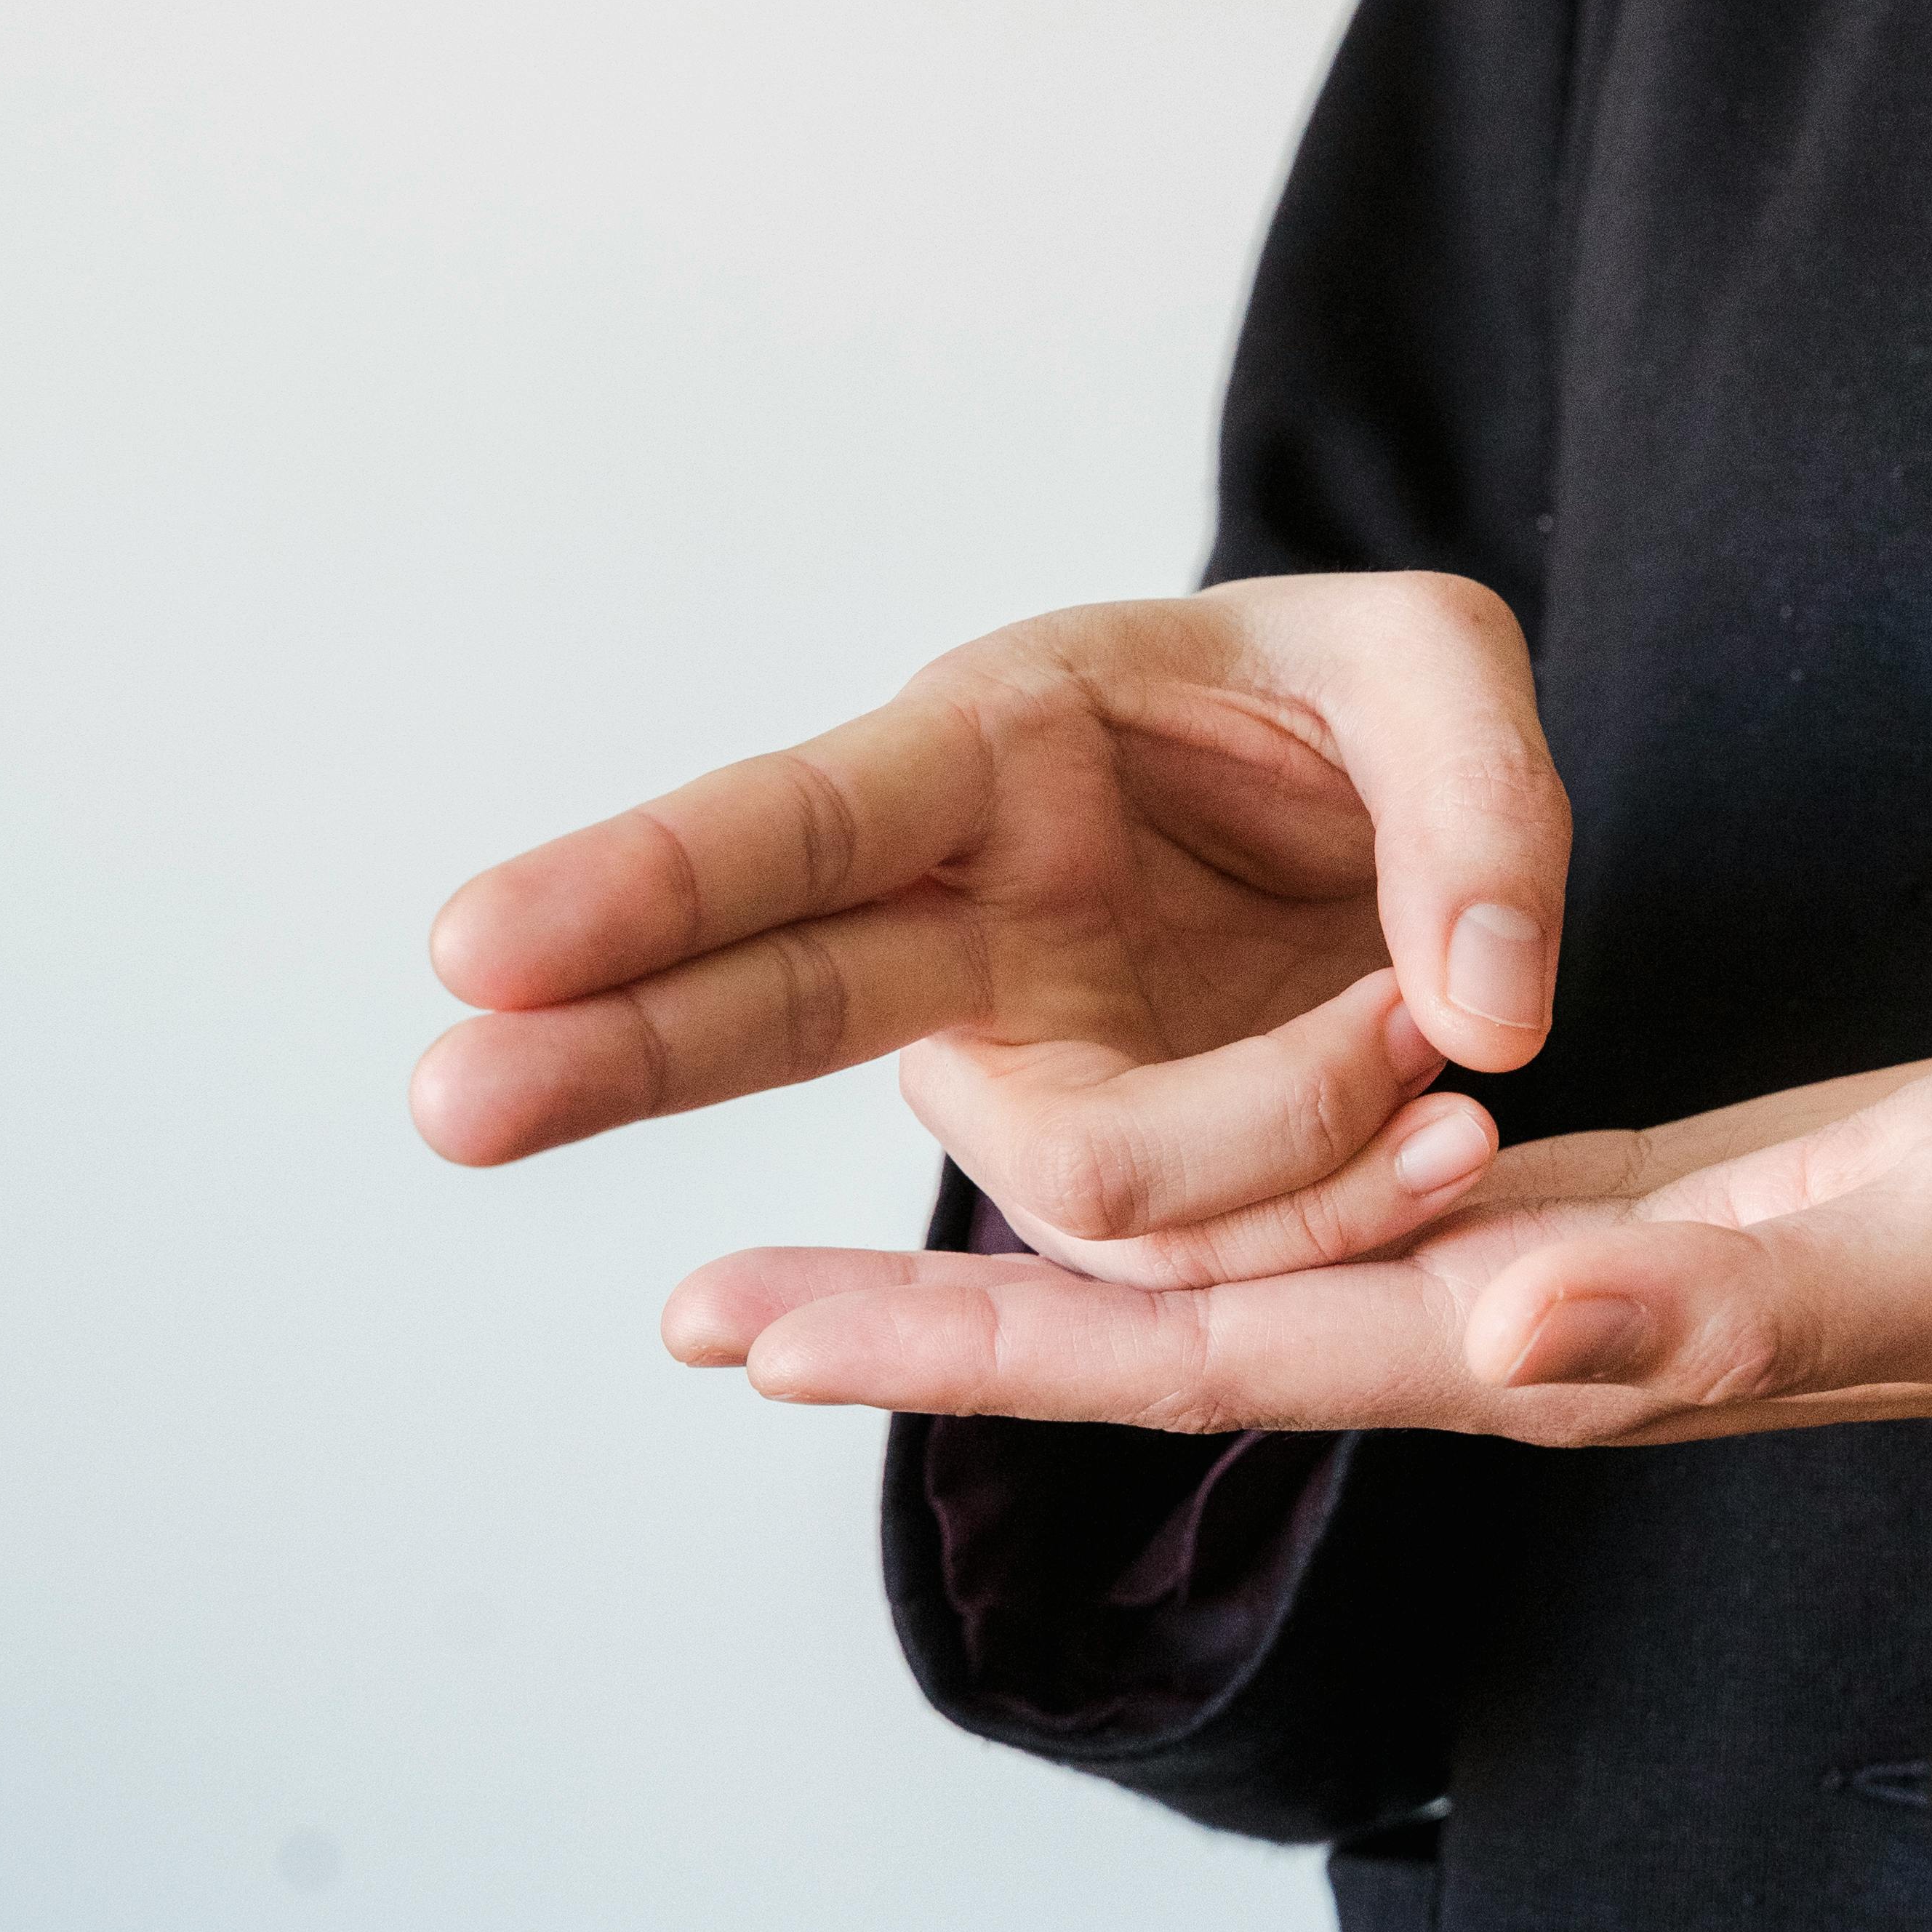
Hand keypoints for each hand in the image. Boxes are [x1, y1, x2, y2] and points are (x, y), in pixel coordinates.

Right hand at [411, 574, 1569, 1275]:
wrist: (1402, 835)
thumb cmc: (1364, 714)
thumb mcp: (1444, 673)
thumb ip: (1481, 809)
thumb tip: (1476, 1016)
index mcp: (992, 743)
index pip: (797, 819)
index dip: (645, 880)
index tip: (477, 942)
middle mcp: (961, 919)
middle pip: (765, 1002)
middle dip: (610, 1050)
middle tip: (450, 1098)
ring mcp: (1021, 1068)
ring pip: (1086, 1190)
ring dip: (1289, 1138)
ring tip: (1440, 1044)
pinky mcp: (1115, 1185)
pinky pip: (1198, 1258)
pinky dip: (1340, 1198)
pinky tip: (1434, 1120)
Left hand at [667, 1025, 1931, 1572]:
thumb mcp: (1909, 1241)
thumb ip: (1723, 1311)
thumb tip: (1515, 1326)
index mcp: (1541, 1339)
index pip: (1206, 1351)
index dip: (977, 1345)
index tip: (763, 1329)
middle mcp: (1495, 1329)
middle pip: (1162, 1341)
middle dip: (925, 1337)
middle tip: (695, 1316)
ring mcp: (1527, 1281)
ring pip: (1229, 1282)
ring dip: (1026, 1278)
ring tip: (833, 1245)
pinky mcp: (1573, 1213)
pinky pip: (1329, 1220)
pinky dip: (1190, 1206)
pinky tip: (1113, 1178)